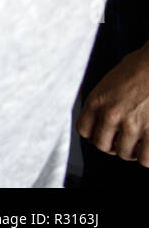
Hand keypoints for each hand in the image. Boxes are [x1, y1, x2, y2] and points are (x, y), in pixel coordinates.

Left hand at [77, 42, 148, 165]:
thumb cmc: (139, 68)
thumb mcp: (111, 82)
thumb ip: (105, 102)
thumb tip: (104, 121)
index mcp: (96, 101)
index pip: (84, 131)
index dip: (96, 135)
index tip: (106, 133)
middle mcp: (110, 115)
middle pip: (103, 146)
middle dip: (113, 145)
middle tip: (125, 140)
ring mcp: (131, 125)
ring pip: (125, 154)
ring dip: (132, 151)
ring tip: (140, 142)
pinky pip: (146, 159)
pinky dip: (147, 157)